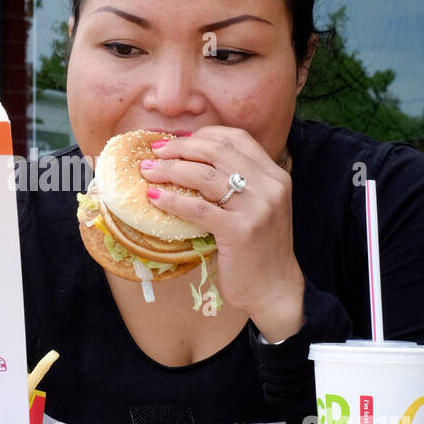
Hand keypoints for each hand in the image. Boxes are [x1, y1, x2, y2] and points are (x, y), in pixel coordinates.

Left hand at [140, 126, 304, 339]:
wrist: (274, 289)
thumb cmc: (258, 249)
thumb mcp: (258, 207)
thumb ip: (237, 184)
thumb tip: (190, 161)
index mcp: (274, 175)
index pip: (236, 138)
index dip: (202, 134)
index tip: (176, 140)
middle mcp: (270, 186)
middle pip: (217, 151)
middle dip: (180, 148)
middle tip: (155, 152)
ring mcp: (257, 208)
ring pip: (204, 176)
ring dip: (170, 170)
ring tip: (148, 171)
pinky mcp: (240, 231)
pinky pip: (198, 208)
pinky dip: (172, 200)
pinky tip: (154, 198)